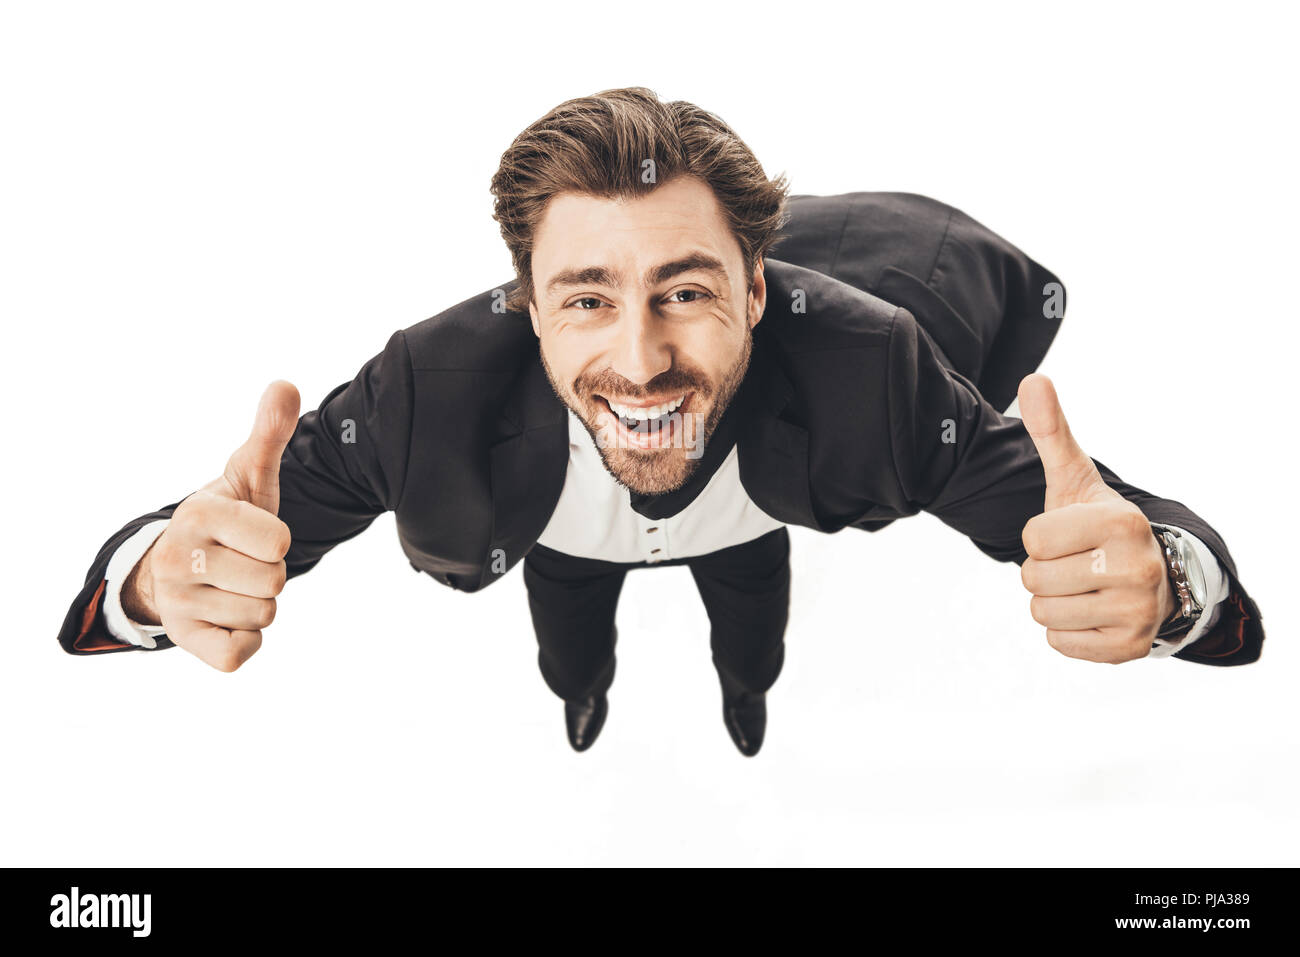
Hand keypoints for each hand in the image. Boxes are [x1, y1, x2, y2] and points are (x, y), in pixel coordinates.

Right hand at [122, 381, 300, 671]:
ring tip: (232, 585)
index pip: (279, 541)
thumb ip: (269, 434)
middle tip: (244, 563)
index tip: (254, 535)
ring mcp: (176, 601)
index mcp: (200, 513)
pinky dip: (245, 642)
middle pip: (274, 582)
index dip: (278, 541)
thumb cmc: (228, 518)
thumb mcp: (247, 475)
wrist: (174, 565)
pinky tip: (228, 619)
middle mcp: (178, 556)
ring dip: (259, 605)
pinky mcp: (181, 639)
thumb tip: (287, 385)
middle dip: (270, 575)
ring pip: (263, 617)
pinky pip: (238, 655)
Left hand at [1016, 374, 1175, 662]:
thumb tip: (1032, 379)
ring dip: (1051, 601)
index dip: (1040, 538)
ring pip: (1042, 614)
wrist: (1154, 578)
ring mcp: (1137, 612)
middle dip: (1043, 571)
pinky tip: (1092, 612)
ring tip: (1083, 587)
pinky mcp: (1129, 649)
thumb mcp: (1075, 479)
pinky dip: (1066, 632)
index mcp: (1120, 522)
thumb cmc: (1098, 526)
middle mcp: (1137, 567)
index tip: (1068, 534)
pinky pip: (1058, 643)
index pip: (1033, 540)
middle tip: (1076, 563)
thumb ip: (1052, 433)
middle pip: (1033, 579)